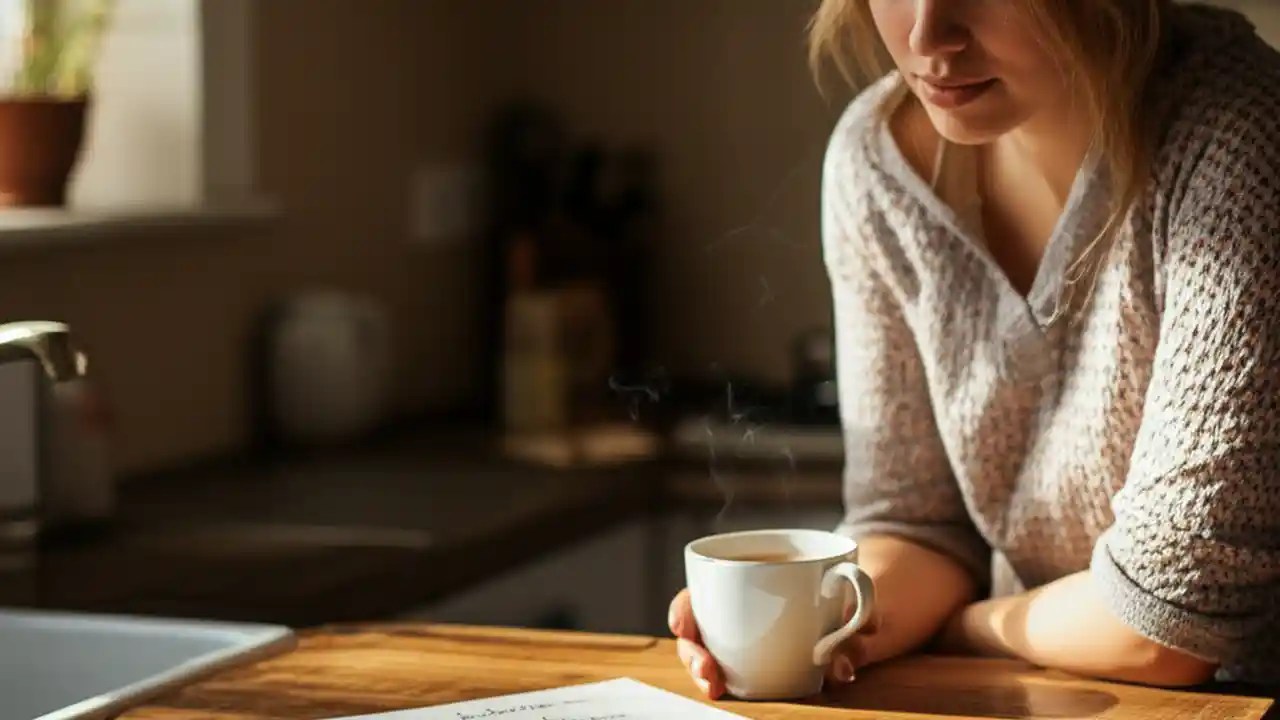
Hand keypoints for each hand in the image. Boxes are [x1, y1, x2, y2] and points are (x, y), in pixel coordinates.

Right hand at [667, 589, 876, 698]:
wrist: (863, 606)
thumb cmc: (852, 587)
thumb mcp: (860, 590)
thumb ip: (864, 608)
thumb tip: (864, 633)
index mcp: (753, 572)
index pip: (703, 589)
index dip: (686, 607)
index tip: (683, 625)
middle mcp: (742, 607)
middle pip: (700, 629)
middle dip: (693, 652)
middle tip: (708, 672)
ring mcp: (747, 638)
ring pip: (710, 655)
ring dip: (705, 673)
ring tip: (715, 687)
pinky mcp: (761, 666)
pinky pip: (732, 675)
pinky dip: (727, 684)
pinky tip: (724, 691)